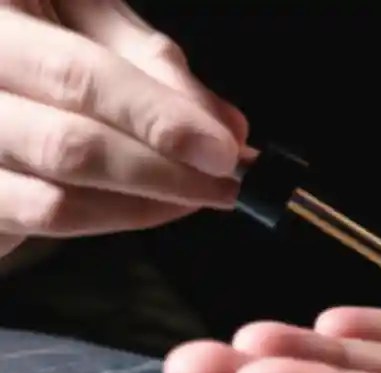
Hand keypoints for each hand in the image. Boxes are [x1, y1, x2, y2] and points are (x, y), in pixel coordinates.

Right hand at [0, 0, 246, 256]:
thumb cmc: (35, 33)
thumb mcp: (87, 16)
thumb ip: (151, 62)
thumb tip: (224, 127)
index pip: (77, 77)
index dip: (158, 119)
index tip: (223, 149)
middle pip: (69, 147)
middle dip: (165, 172)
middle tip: (227, 181)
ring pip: (56, 202)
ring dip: (146, 204)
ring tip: (202, 193)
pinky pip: (42, 225)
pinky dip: (111, 219)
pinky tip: (154, 205)